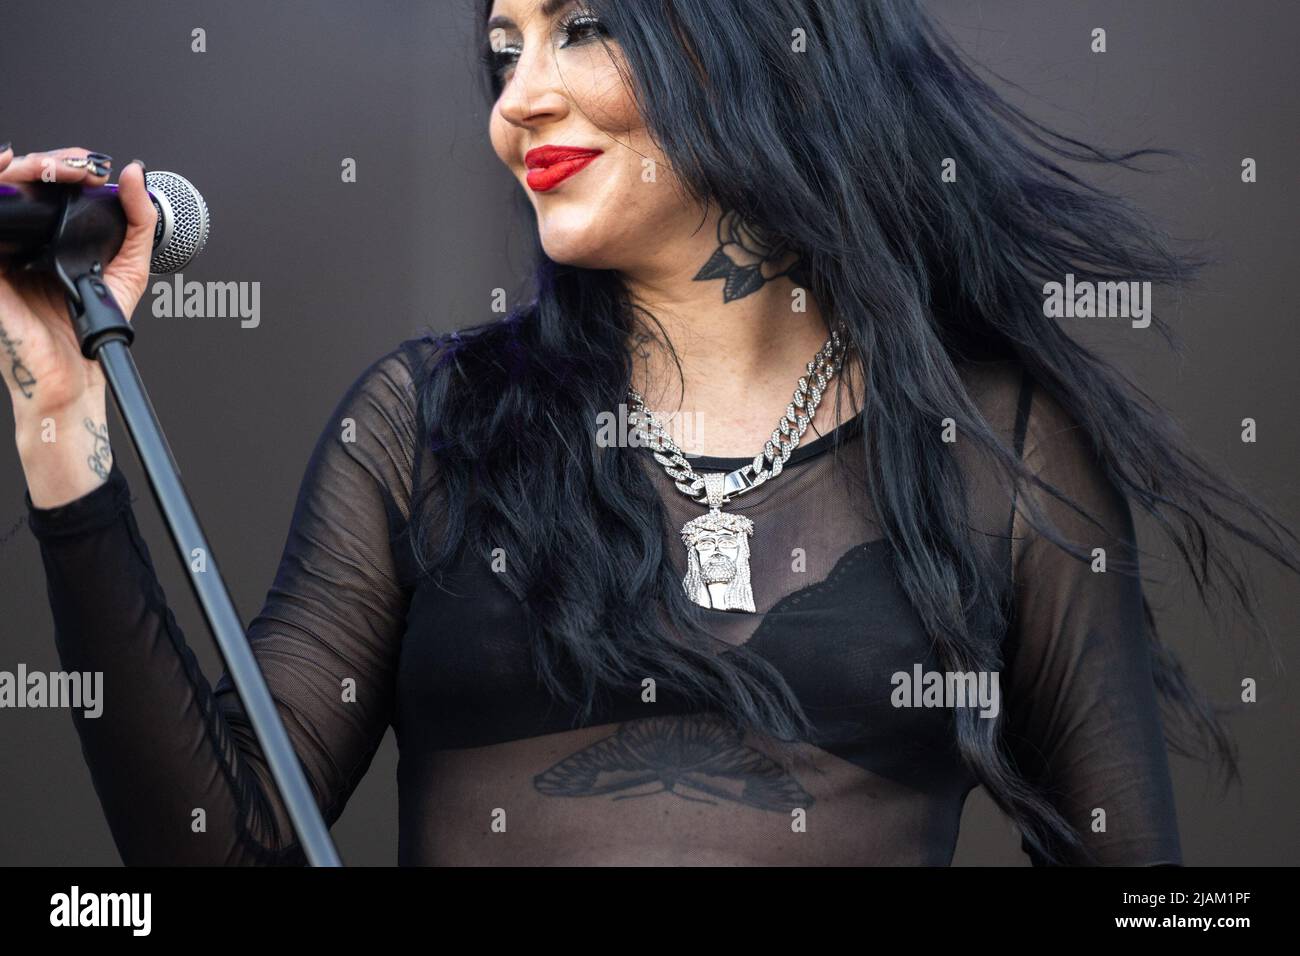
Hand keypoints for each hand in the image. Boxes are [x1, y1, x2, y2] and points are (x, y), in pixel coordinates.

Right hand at [0, 145, 156, 419]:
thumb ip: (137, 221)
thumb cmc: (92, 326)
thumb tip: (136, 176)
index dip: (63, 166)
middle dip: (50, 163)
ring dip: (24, 169)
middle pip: (20, 181)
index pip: (45, 186)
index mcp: (46, 238)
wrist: (75, 372)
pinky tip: (6, 168)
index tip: (93, 167)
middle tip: (80, 167)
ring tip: (53, 167)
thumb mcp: (128, 266)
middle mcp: (18, 240)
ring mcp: (0, 252)